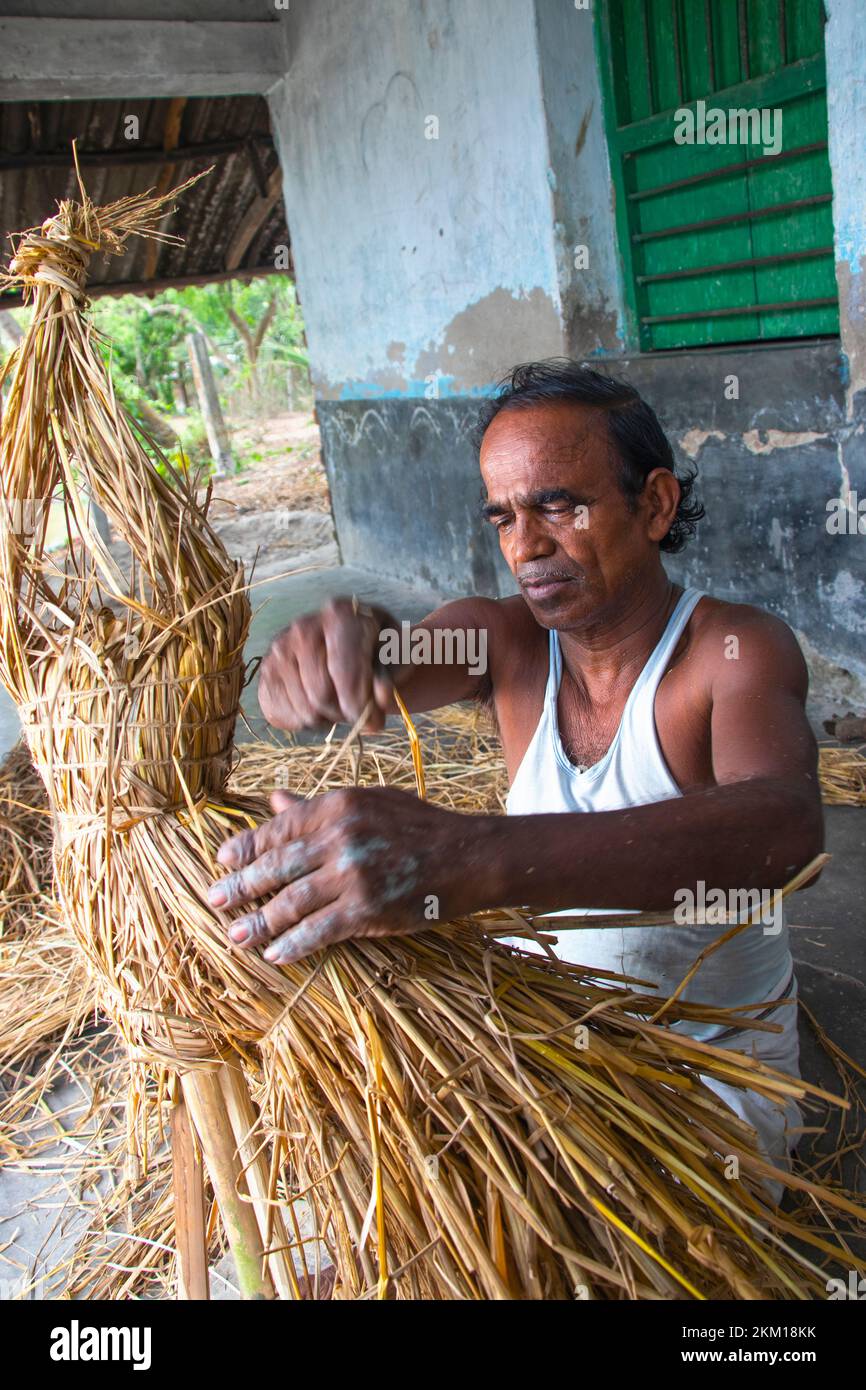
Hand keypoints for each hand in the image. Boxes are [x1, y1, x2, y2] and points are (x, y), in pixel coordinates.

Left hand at [207, 786, 486, 963]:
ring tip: (238, 935)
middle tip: (215, 901)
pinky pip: (318, 930)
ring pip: (291, 902)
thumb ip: (317, 805)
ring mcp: (352, 875)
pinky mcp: (366, 909)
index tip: (223, 861)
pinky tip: (276, 953)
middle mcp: (339, 838)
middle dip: (241, 887)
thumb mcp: (369, 802)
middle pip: (276, 866)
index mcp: (337, 806)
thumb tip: (274, 799)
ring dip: (260, 922)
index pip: (278, 828)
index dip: (246, 847)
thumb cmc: (419, 826)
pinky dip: (293, 944)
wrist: (468, 856)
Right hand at [257, 597, 403, 732]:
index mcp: (340, 615)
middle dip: (346, 713)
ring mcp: (279, 650)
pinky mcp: (266, 673)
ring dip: (329, 718)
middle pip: (322, 695)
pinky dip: (308, 721)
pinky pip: (285, 715)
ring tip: (341, 703)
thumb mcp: (398, 655)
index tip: (377, 721)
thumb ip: (395, 675)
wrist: (350, 642)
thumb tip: (380, 693)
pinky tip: (321, 705)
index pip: (345, 674)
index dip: (362, 706)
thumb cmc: (378, 649)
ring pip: (305, 710)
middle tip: (359, 711)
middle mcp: (303, 628)